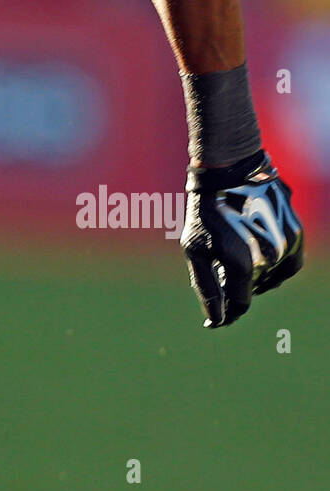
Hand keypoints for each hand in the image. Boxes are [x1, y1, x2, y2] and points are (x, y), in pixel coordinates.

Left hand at [181, 151, 303, 327]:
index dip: (226, 314)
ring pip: (274, 279)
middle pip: (254, 291)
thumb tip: (217, 319)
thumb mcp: (194, 248)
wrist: (229, 170)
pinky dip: (276, 269)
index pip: (239, 305)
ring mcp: (286, 244)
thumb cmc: (205, 209)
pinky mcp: (296, 233)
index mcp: (242, 264)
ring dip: (256, 280)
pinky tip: (259, 261)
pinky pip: (290, 264)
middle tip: (219, 272)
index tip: (214, 320)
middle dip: (235, 288)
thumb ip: (207, 287)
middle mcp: (269, 257)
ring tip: (237, 264)